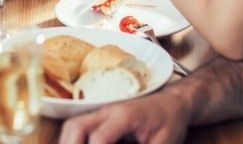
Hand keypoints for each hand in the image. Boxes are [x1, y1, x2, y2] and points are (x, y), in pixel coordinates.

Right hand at [59, 90, 190, 143]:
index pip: (99, 138)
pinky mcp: (101, 117)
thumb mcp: (164, 143)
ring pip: (72, 125)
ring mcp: (102, 112)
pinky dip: (74, 140)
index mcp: (124, 116)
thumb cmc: (170, 122)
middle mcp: (108, 110)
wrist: (174, 103)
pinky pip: (78, 126)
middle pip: (75, 125)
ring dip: (68, 142)